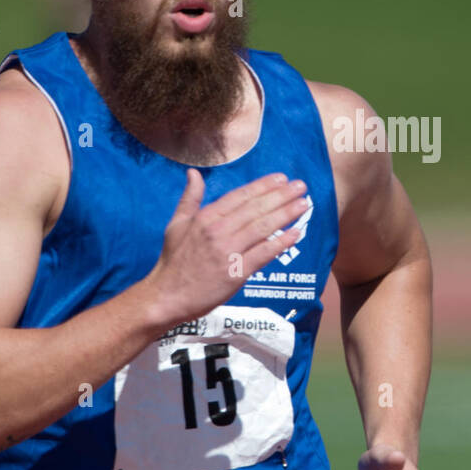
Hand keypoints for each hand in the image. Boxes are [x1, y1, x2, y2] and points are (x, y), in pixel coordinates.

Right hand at [147, 168, 311, 324]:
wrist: (166, 296)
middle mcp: (218, 231)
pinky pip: (263, 254)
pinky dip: (281, 243)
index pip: (240, 196)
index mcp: (205, 218)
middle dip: (281, 196)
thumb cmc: (173, 261)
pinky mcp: (235, 273)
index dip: (263, 186)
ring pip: (262, 228)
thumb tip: (194, 173)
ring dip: (285, 214)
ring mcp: (227, 252)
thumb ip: (190, 198)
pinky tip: (296, 234)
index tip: (281, 178)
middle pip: (255, 209)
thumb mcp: (176, 224)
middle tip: (301, 186)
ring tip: (304, 204)